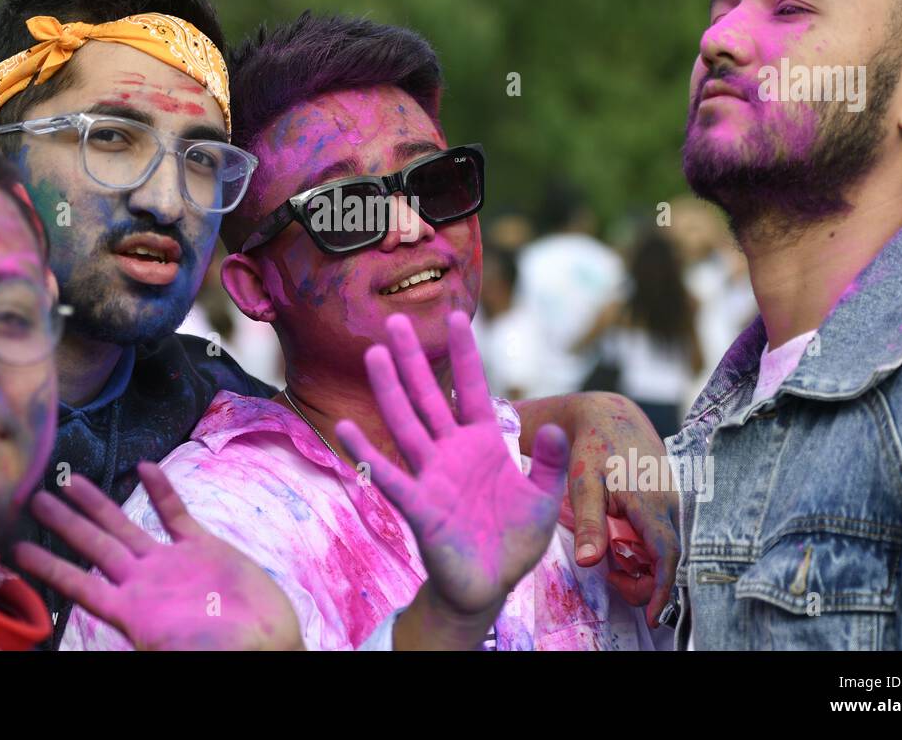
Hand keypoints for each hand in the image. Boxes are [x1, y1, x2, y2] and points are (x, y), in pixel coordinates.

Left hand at [14, 463, 302, 650]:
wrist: (267, 646)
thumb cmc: (220, 656)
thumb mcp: (173, 655)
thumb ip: (147, 646)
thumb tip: (103, 657)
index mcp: (130, 610)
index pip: (78, 584)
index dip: (48, 566)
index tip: (16, 549)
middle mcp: (143, 581)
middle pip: (94, 545)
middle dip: (64, 522)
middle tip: (34, 497)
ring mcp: (171, 562)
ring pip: (126, 525)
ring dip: (99, 503)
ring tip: (71, 479)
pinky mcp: (202, 547)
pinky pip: (176, 514)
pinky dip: (161, 491)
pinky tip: (146, 466)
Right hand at [336, 311, 568, 647]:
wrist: (489, 586)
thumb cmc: (513, 538)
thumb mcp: (543, 497)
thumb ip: (549, 463)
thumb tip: (554, 428)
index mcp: (483, 442)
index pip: (470, 388)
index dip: (464, 354)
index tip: (456, 315)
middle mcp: (451, 451)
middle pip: (428, 397)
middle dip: (413, 359)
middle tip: (395, 320)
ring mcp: (431, 476)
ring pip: (406, 425)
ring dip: (390, 391)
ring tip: (373, 355)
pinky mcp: (419, 507)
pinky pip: (390, 477)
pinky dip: (367, 454)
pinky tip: (346, 429)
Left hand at [565, 392, 678, 625]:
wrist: (610, 415)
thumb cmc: (593, 447)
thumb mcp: (582, 482)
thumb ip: (588, 521)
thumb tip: (588, 561)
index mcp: (651, 501)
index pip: (667, 555)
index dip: (662, 589)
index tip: (653, 616)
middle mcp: (671, 503)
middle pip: (672, 560)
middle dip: (648, 583)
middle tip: (612, 580)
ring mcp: (674, 502)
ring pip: (671, 549)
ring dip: (647, 568)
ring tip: (614, 565)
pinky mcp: (670, 501)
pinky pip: (667, 535)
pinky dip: (650, 552)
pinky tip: (624, 548)